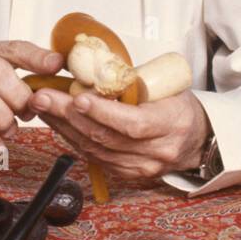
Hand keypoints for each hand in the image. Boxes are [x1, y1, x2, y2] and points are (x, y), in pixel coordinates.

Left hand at [29, 86, 210, 178]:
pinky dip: (73, 138)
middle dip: (69, 115)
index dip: (102, 112)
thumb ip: (132, 80)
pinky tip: (58, 123)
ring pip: (95, 149)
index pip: (133, 123)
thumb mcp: (166, 86)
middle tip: (43, 97)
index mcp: (171, 124)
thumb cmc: (180, 106)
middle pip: (106, 137)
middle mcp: (157, 152)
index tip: (77, 98)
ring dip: (64, 126)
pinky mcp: (127, 174)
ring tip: (43, 106)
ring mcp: (141, 168)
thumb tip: (92, 64)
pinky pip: (94, 157)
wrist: (198, 139)